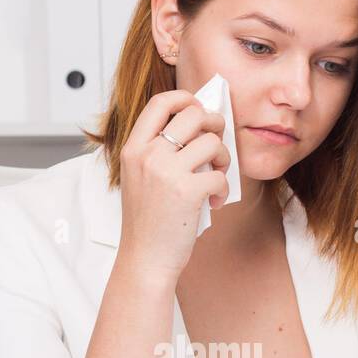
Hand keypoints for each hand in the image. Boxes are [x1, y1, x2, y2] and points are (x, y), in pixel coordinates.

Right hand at [117, 89, 230, 281]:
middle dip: (215, 124)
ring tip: (216, 177)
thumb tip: (200, 125)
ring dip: (223, 159)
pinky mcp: (187, 191)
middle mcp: (147, 154)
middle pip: (193, 114)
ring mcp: (166, 171)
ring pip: (212, 142)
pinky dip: (223, 189)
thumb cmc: (147, 221)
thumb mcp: (141, 177)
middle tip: (216, 144)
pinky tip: (214, 202)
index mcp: (133, 148)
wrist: (144, 258)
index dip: (185, 98)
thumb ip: (161, 151)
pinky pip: (220, 175)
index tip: (198, 109)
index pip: (160, 103)